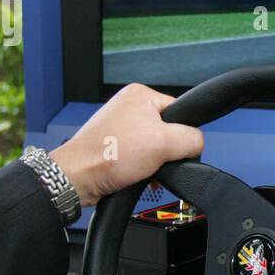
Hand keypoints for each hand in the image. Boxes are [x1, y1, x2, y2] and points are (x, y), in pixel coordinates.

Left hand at [49, 83, 202, 206]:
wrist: (77, 179)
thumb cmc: (106, 155)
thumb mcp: (162, 143)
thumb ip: (191, 139)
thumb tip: (197, 144)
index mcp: (141, 94)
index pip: (181, 112)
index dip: (181, 134)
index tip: (170, 149)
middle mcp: (130, 107)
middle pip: (170, 131)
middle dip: (167, 153)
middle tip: (154, 161)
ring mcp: (122, 127)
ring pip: (158, 147)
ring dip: (156, 163)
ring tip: (143, 170)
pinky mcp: (117, 146)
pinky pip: (144, 156)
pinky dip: (145, 169)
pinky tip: (139, 175)